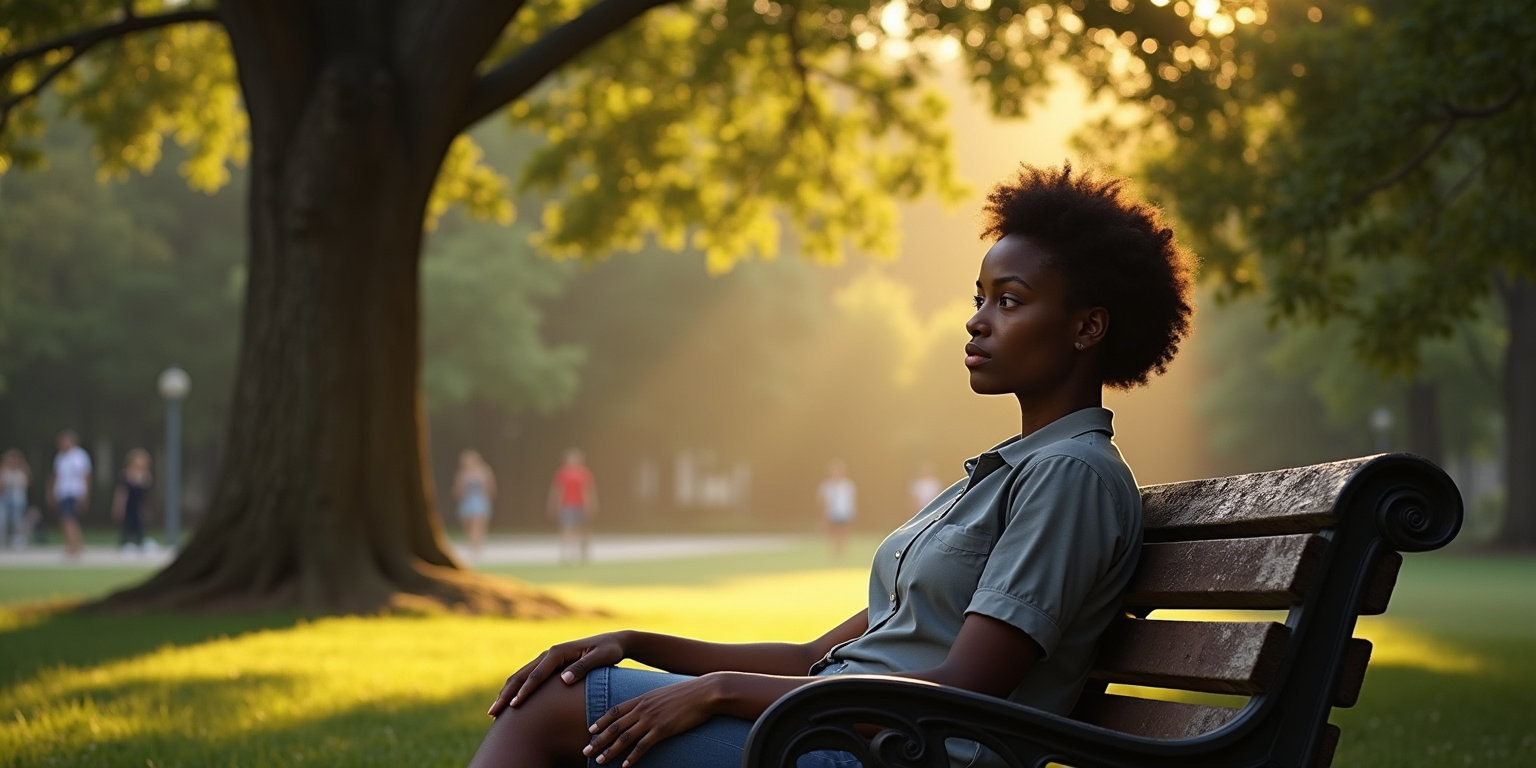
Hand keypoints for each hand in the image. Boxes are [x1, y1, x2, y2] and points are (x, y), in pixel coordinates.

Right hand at [487, 632, 627, 716]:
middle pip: (522, 675)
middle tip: (493, 713)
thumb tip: (564, 679)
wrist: (613, 642)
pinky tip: (509, 703)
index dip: (525, 690)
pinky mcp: (550, 665)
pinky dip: (516, 690)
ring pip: (521, 676)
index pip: (538, 674)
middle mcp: (550, 654)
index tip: (514, 704)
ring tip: (494, 712)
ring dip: (507, 693)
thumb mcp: (601, 658)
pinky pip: (529, 678)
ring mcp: (548, 659)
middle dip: (506, 694)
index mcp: (559, 652)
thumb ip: (583, 667)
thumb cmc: (609, 651)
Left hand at [584, 675, 718, 765]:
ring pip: (625, 737)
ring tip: (600, 761)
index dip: (601, 721)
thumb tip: (646, 707)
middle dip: (599, 739)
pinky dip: (632, 757)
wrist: (705, 692)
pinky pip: (643, 746)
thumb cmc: (687, 693)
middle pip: (615, 726)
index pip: (615, 711)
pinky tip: (625, 766)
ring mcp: (652, 719)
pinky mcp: (663, 729)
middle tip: (586, 750)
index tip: (590, 730)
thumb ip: (651, 701)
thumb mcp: (664, 693)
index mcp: (642, 698)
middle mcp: (643, 708)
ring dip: (610, 751)